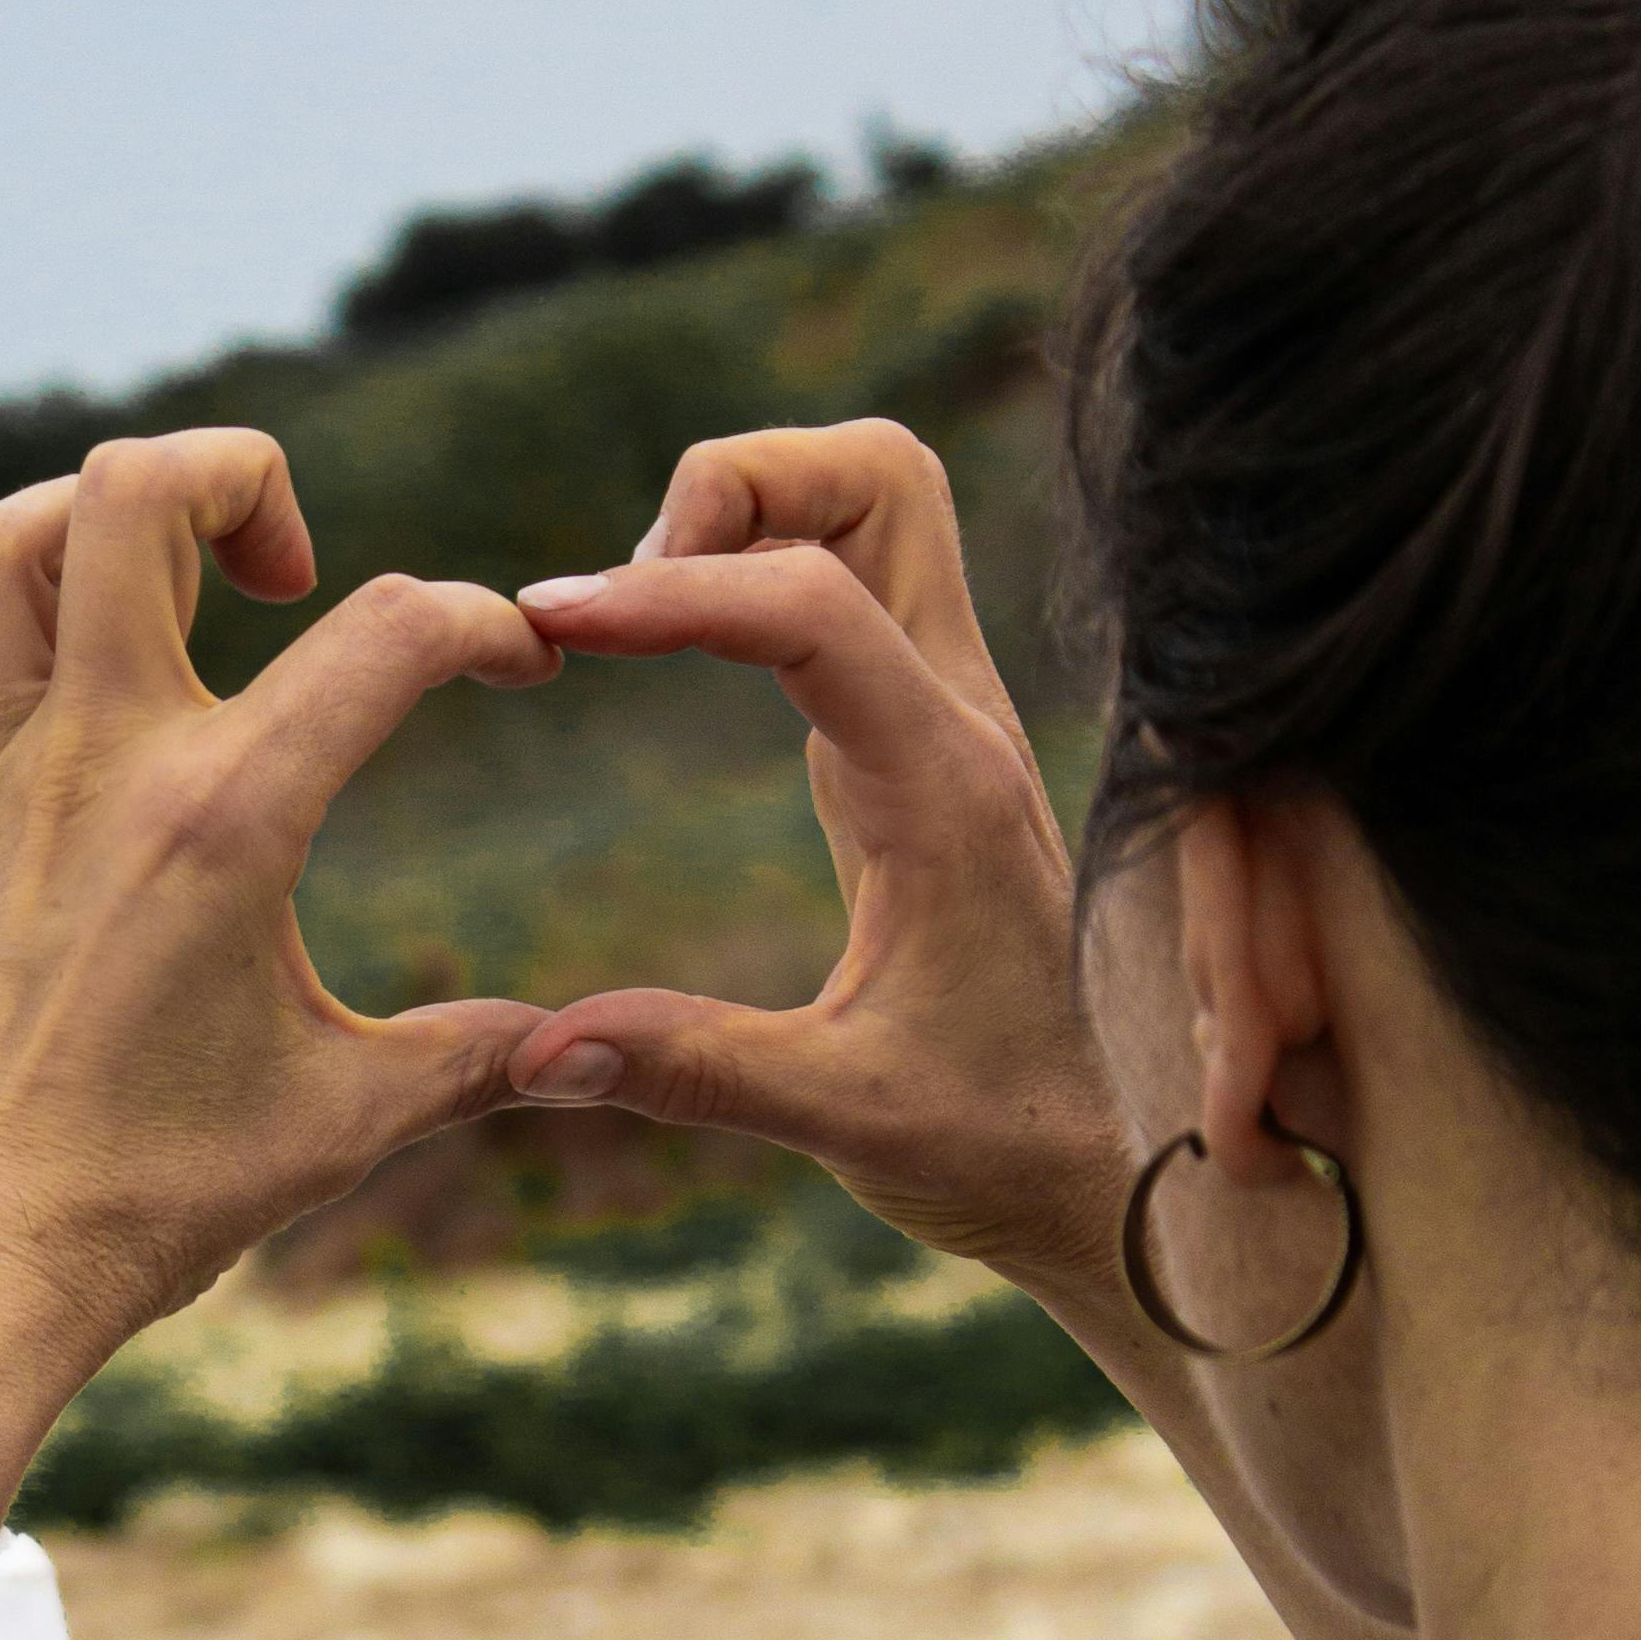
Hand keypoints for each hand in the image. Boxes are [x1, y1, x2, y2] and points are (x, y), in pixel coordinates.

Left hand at [0, 428, 558, 1370]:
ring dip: (83, 527)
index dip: (479, 623)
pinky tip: (31, 673)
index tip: (507, 666)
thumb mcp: (346, 1116)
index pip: (385, 635)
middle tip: (283, 567)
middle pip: (133, 491)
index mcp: (227, 822)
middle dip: (234, 474)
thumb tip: (593, 1049)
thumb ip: (475, 1054)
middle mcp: (95, 768)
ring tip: (153, 594)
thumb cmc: (158, 1201)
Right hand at [505, 420, 1128, 1305]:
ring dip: (751, 509)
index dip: (671, 587)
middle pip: (878, 475)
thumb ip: (691, 1070)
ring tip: (642, 616)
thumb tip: (530, 1058)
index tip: (548, 622)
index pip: (811, 603)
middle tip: (622, 600)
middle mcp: (962, 718)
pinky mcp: (922, 736)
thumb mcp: (841, 1119)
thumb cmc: (994, 1143)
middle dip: (732, 484)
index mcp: (945, 788)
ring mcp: (949, 714)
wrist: (1109, 1164)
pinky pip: (850, 584)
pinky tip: (675, 657)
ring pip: (876, 502)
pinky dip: (756, 571)